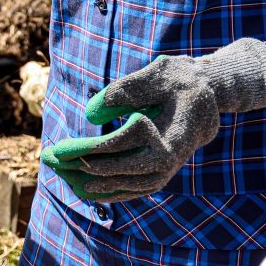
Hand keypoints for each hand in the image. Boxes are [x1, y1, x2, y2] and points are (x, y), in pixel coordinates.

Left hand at [41, 38, 265, 201]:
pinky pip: (137, 188)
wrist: (210, 94)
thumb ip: (126, 89)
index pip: (131, 143)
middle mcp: (174, 155)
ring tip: (67, 181)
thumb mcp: (158, 73)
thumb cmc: (181, 78)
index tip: (70, 147)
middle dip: (88, 167)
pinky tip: (89, 191)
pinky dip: (113, 191)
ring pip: (132, 185)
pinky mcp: (164, 172)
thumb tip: (90, 111)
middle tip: (55, 161)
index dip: (98, 146)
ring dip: (98, 186)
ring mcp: (170, 168)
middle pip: (127, 169)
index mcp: (175, 130)